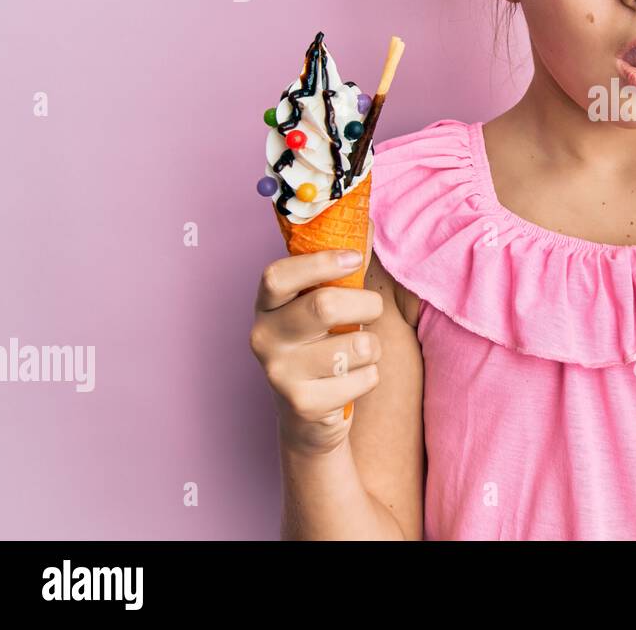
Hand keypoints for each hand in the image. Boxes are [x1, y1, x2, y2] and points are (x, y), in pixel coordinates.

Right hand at [250, 240, 383, 455]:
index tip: (354, 259)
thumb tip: (367, 222)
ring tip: (357, 351)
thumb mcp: (325, 301)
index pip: (277, 275)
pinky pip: (364, 378)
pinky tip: (350, 380)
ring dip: (371, 345)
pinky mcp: (303, 404)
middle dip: (366, 304)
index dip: (320, 262)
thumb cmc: (322, 343)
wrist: (307, 413)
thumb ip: (343, 265)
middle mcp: (264, 337)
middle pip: (324, 306)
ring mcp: (279, 374)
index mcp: (267, 305)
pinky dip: (371, 376)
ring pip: (354, 344)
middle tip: (371, 310)